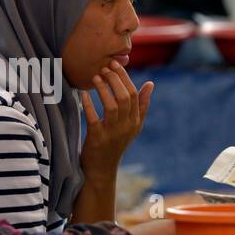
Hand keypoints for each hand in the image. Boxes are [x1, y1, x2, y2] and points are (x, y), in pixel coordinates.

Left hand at [79, 61, 153, 175]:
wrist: (102, 169)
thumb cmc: (115, 143)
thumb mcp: (132, 126)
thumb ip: (141, 105)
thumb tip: (151, 84)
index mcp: (135, 122)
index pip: (134, 95)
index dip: (124, 77)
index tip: (114, 64)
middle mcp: (126, 127)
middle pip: (125, 98)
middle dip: (115, 80)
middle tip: (104, 68)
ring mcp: (112, 134)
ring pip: (112, 106)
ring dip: (103, 89)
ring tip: (95, 77)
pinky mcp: (97, 139)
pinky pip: (94, 119)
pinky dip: (89, 105)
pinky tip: (84, 94)